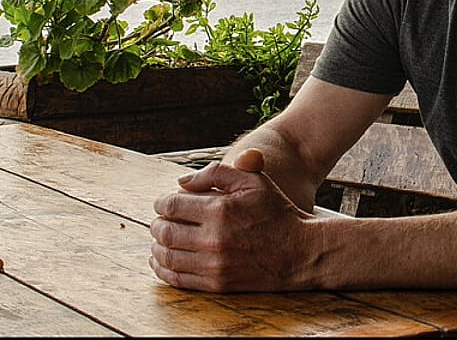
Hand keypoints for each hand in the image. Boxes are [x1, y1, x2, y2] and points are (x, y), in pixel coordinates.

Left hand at [149, 148, 315, 291]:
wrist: (300, 251)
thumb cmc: (276, 212)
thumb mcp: (253, 181)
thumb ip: (216, 174)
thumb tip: (181, 182)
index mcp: (220, 210)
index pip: (172, 206)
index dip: (162, 202)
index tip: (164, 202)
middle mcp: (213, 239)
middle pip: (165, 231)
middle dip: (157, 224)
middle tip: (161, 220)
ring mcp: (213, 264)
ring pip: (167, 256)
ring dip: (157, 246)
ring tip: (161, 239)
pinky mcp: (216, 284)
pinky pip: (177, 278)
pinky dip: (163, 269)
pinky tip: (162, 260)